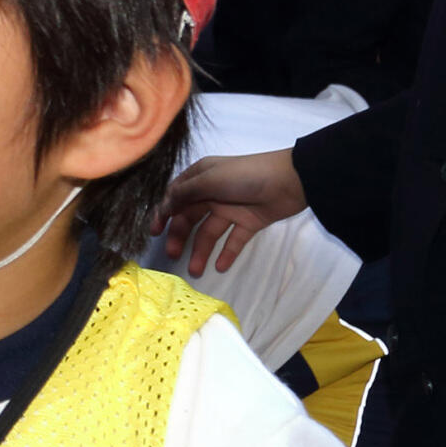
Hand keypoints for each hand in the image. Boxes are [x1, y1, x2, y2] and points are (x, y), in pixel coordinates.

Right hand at [155, 148, 305, 274]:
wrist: (291, 180)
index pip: (175, 197)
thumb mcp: (210, 180)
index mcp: (201, 178)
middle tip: (174, 256)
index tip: (154, 232)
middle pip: (190, 218)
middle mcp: (212, 193)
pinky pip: (233, 241)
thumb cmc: (245, 175)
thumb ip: (184, 194)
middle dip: (180, 237)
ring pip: (209, 233)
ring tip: (197, 271)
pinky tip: (220, 267)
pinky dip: (226, 254)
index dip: (163, 213)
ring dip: (201, 251)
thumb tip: (163, 206)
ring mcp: (230, 209)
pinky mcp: (248, 222)